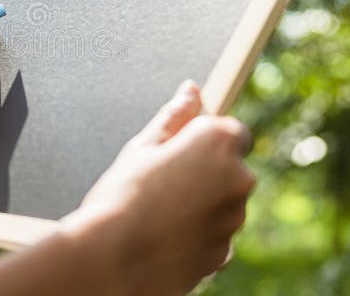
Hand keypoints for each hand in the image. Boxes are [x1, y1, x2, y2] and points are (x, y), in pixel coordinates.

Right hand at [64, 81, 254, 295]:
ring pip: (219, 203)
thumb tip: (191, 90)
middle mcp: (237, 179)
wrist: (112, 259)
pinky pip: (212, 234)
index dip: (201, 137)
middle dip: (201, 171)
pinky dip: (194, 232)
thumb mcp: (142, 146)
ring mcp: (233, 219)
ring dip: (197, 203)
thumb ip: (174, 116)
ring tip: (154, 209)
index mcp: (218, 143)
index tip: (178, 146)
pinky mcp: (224, 253)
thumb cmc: (121, 197)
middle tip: (158, 178)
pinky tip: (160, 233)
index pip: (229, 129)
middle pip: (227, 167)